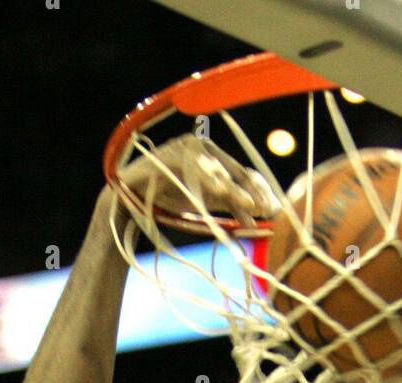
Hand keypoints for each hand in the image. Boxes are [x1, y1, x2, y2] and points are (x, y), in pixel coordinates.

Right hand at [119, 134, 277, 225]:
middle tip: (263, 210)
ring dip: (233, 189)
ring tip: (248, 204)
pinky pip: (192, 167)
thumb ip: (229, 205)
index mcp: (213, 156)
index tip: (271, 211)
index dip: (257, 191)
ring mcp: (184, 146)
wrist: (131, 198)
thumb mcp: (204, 203)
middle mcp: (201, 146)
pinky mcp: (169, 152)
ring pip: (215, 170)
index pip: (240, 173)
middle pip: (232, 170)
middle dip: (249, 192)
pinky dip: (207, 179)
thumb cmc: (168, 197)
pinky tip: (220, 191)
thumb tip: (259, 219)